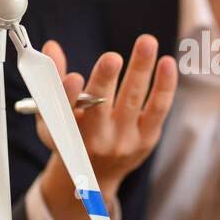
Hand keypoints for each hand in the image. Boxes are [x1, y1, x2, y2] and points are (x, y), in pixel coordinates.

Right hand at [35, 35, 177, 219]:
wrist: (95, 176)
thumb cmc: (71, 137)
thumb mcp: (53, 116)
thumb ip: (52, 80)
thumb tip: (52, 46)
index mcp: (65, 133)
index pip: (64, 113)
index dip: (68, 95)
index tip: (74, 78)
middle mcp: (94, 140)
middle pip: (100, 107)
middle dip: (105, 80)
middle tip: (111, 57)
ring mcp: (122, 141)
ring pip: (132, 101)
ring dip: (140, 70)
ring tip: (146, 43)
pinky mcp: (146, 139)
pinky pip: (157, 109)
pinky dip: (164, 86)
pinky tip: (167, 63)